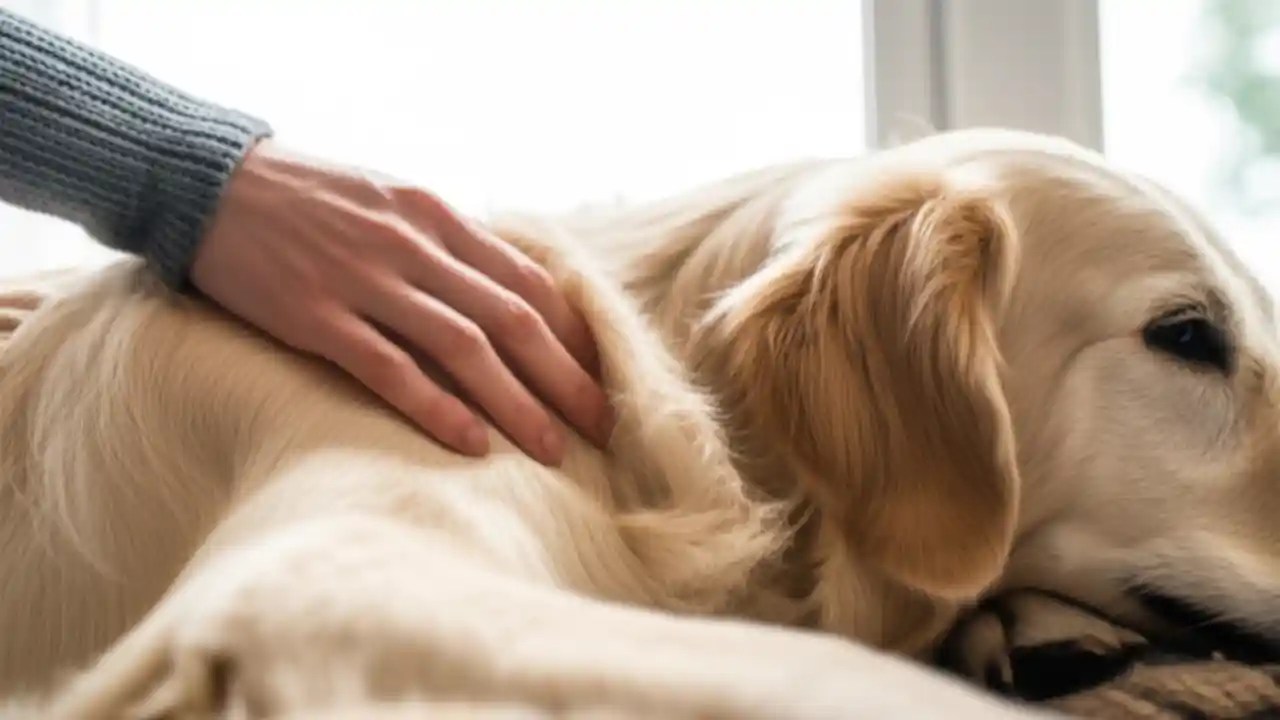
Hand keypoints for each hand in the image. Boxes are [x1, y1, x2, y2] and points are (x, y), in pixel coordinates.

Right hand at [190, 140, 612, 465]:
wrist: (209, 182)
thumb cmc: (310, 198)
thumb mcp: (390, 200)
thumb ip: (446, 243)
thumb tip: (505, 292)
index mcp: (437, 215)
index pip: (527, 280)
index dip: (572, 334)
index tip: (601, 377)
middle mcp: (412, 245)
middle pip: (511, 319)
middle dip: (565, 377)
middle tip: (602, 427)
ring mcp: (365, 279)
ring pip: (463, 348)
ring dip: (517, 403)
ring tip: (552, 452)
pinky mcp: (315, 316)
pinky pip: (389, 369)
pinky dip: (436, 407)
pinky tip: (472, 444)